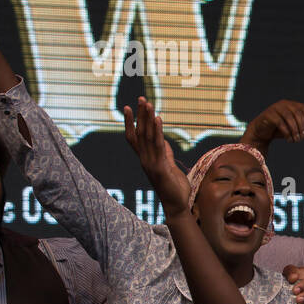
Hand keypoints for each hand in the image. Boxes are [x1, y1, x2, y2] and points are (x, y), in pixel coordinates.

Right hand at [124, 97, 189, 212]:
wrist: (176, 205)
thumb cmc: (174, 187)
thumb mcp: (169, 166)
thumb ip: (164, 153)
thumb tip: (162, 140)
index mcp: (146, 159)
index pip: (134, 137)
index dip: (130, 122)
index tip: (127, 107)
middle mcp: (145, 160)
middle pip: (139, 133)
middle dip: (140, 115)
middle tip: (140, 98)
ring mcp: (150, 164)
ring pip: (146, 137)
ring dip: (147, 119)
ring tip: (148, 104)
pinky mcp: (159, 168)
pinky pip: (158, 146)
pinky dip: (157, 131)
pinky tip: (158, 119)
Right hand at [243, 99, 303, 150]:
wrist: (261, 133)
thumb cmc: (279, 130)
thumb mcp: (293, 128)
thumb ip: (303, 127)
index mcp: (291, 105)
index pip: (303, 108)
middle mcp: (283, 104)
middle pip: (297, 112)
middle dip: (302, 126)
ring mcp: (275, 108)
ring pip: (289, 117)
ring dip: (295, 130)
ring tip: (297, 140)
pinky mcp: (268, 114)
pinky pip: (280, 122)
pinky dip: (286, 132)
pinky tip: (289, 139)